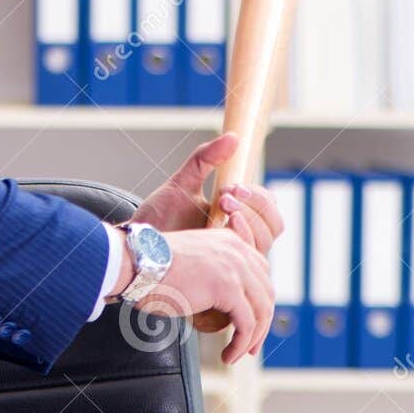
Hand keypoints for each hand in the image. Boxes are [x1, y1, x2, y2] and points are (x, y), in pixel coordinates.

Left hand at [131, 131, 283, 256]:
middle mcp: (242, 240)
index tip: (232, 185)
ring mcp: (235, 259)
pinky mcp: (226, 274)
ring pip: (265, 242)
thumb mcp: (182, 185)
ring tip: (221, 206)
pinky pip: (249, 261)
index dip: (258, 195)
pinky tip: (224, 226)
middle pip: (274, 225)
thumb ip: (205, 160)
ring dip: (249, 220)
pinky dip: (243, 239)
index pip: (268, 208)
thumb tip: (232, 137)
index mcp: (238, 219)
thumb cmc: (160, 218)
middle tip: (225, 195)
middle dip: (255, 205)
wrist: (138, 246)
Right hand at [138, 227, 276, 364]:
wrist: (134, 264)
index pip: (261, 274)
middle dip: (262, 323)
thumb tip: (220, 302)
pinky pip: (246, 323)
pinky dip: (241, 343)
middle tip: (249, 345)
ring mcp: (235, 268)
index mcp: (230, 241)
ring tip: (238, 354)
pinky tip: (228, 355)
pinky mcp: (228, 288)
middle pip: (266, 293)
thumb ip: (211, 271)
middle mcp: (237, 251)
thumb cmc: (150, 268)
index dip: (259, 302)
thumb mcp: (191, 262)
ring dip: (253, 338)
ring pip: (261, 310)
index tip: (251, 322)